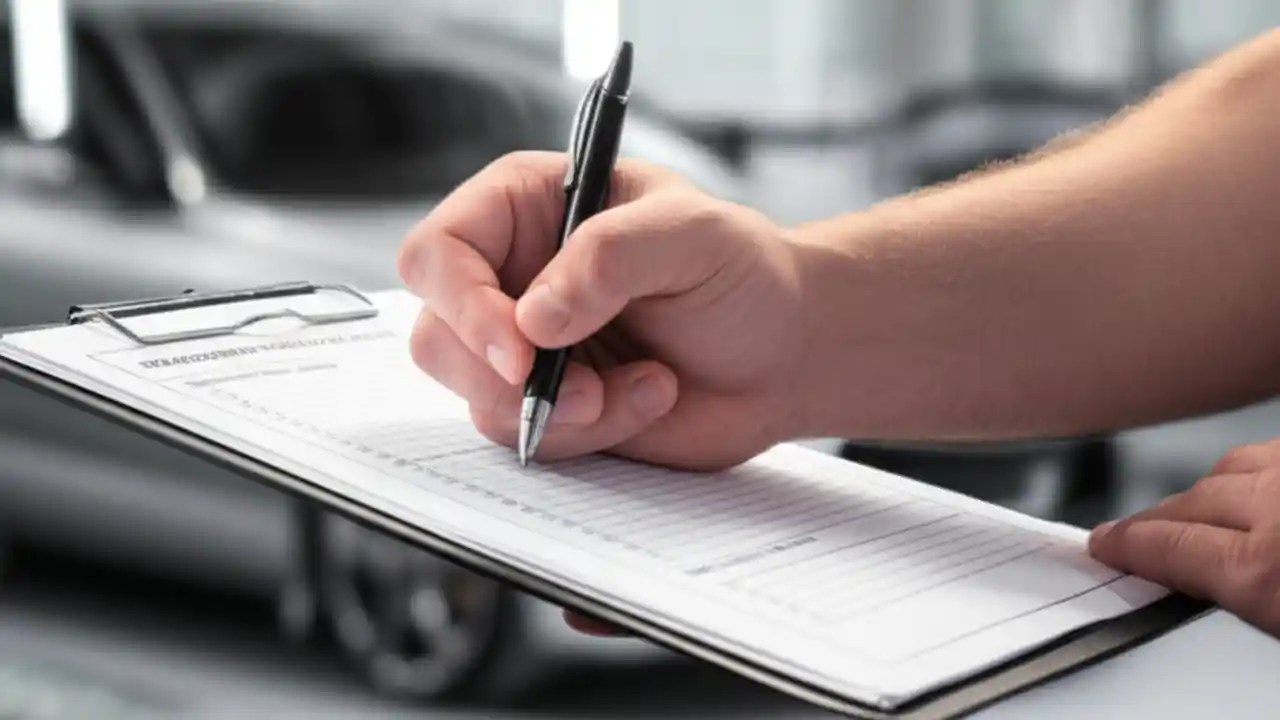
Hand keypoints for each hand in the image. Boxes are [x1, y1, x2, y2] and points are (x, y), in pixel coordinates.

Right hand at [397, 151, 805, 470]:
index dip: (462, 303)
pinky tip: (650, 396)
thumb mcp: (692, 234)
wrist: (785, 354)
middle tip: (584, 389)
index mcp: (527, 207)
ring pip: (478, 397)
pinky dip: (591, 432)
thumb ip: (609, 257)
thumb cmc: (744, 273)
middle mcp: (513, 276)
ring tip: (643, 385)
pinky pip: (528, 435)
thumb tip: (534, 318)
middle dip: (504, 377)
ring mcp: (527, 348)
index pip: (439, 251)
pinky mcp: (550, 404)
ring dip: (559, 410)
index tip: (521, 349)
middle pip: (437, 334)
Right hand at [1089, 441, 1279, 634]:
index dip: (1128, 546)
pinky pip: (1270, 453)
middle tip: (1136, 535)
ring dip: (1205, 490)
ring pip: (1232, 466)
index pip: (1169, 550)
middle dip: (1157, 519)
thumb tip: (1212, 598)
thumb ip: (1244, 603)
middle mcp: (1278, 506)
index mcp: (1266, 571)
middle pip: (1192, 503)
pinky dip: (1254, 471)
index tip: (1105, 544)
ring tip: (1196, 510)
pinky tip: (1258, 486)